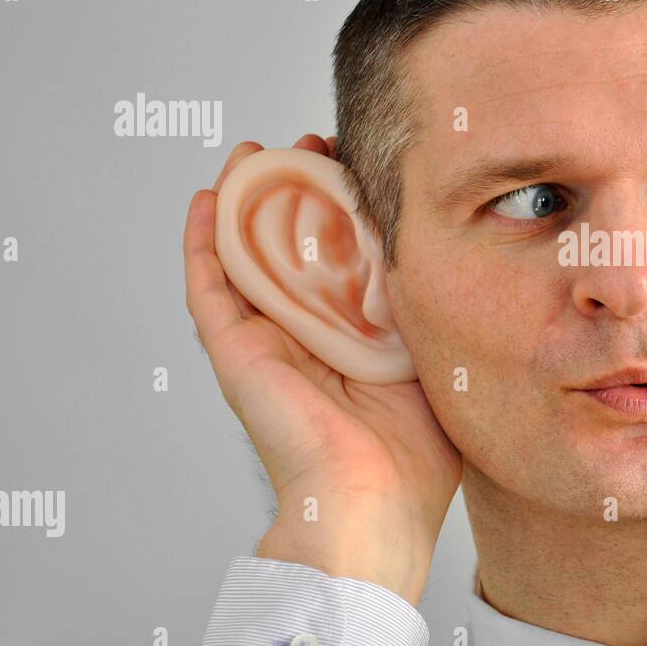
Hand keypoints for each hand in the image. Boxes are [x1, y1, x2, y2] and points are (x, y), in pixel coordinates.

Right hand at [183, 134, 461, 603]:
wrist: (374, 502)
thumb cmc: (417, 451)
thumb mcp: (433, 352)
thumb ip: (427, 305)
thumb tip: (444, 245)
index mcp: (358, 335)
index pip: (347, 255)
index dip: (349, 205)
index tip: (361, 159)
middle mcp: (312, 334)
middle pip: (293, 247)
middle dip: (298, 191)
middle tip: (311, 143)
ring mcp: (270, 341)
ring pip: (245, 258)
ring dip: (244, 203)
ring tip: (253, 154)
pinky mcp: (236, 353)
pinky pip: (209, 289)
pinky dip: (202, 243)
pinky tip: (208, 199)